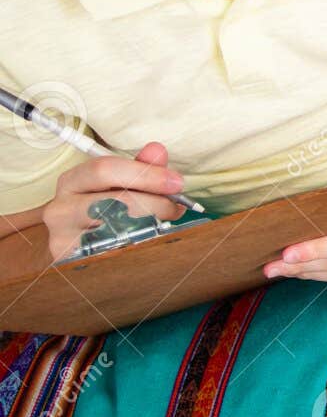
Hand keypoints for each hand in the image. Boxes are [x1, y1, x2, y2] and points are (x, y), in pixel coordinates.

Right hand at [42, 141, 185, 261]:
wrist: (76, 245)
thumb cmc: (102, 208)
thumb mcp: (118, 184)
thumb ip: (140, 168)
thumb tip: (157, 151)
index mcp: (71, 182)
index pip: (104, 170)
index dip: (145, 174)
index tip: (177, 182)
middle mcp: (60, 210)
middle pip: (112, 202)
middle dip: (155, 204)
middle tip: (177, 208)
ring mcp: (62, 240)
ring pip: (115, 232)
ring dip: (150, 227)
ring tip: (164, 225)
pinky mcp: (73, 264)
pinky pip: (114, 255)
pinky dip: (140, 248)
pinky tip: (150, 242)